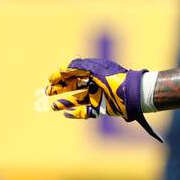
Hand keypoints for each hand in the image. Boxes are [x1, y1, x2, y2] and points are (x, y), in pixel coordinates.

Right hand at [45, 57, 162, 141]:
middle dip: (60, 89)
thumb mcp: (96, 68)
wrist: (133, 95)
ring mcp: (98, 97)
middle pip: (73, 87)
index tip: (50, 80)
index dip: (61, 76)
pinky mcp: (102, 108)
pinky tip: (67, 114)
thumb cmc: (115, 79)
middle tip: (47, 92)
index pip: (74, 74)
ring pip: (77, 100)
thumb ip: (79, 66)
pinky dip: (76, 114)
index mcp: (94, 73)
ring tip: (52, 106)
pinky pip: (86, 112)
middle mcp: (95, 84)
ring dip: (64, 103)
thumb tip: (64, 68)